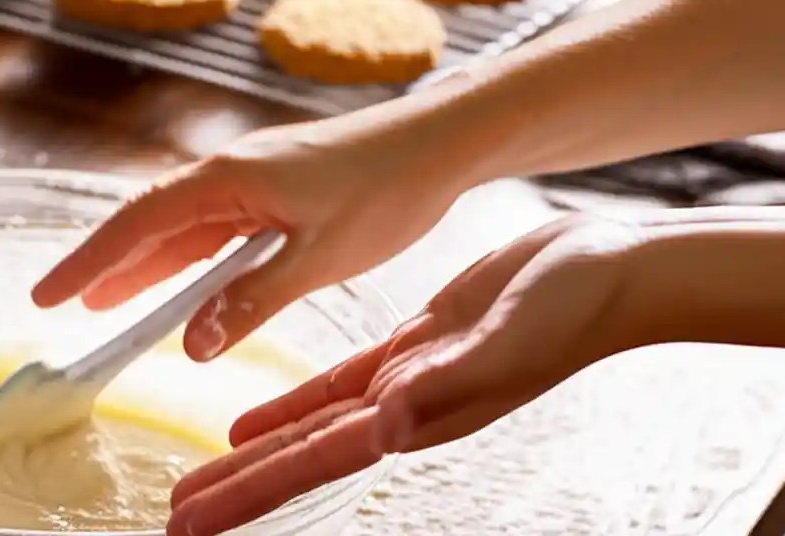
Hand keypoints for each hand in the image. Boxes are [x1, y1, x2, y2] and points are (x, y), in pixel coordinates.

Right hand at [32, 98, 481, 360]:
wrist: (440, 141)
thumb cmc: (388, 188)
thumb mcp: (320, 255)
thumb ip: (253, 298)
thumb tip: (192, 344)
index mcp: (227, 178)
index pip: (137, 223)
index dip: (88, 262)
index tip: (47, 295)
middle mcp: (229, 173)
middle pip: (150, 223)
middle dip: (106, 265)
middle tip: (65, 304)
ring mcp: (252, 180)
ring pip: (183, 229)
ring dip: (146, 266)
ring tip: (108, 301)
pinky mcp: (277, 190)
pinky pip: (218, 229)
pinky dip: (191, 261)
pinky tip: (184, 283)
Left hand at [166, 216, 643, 535]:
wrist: (605, 273)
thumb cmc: (572, 309)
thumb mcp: (507, 341)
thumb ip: (447, 383)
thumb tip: (386, 423)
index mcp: (416, 413)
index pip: (312, 462)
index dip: (251, 491)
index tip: (195, 520)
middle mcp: (403, 408)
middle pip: (298, 455)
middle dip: (236, 486)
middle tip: (179, 514)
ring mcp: (405, 381)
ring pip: (309, 424)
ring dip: (256, 452)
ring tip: (206, 472)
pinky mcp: (410, 348)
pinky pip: (334, 386)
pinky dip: (292, 402)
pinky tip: (257, 416)